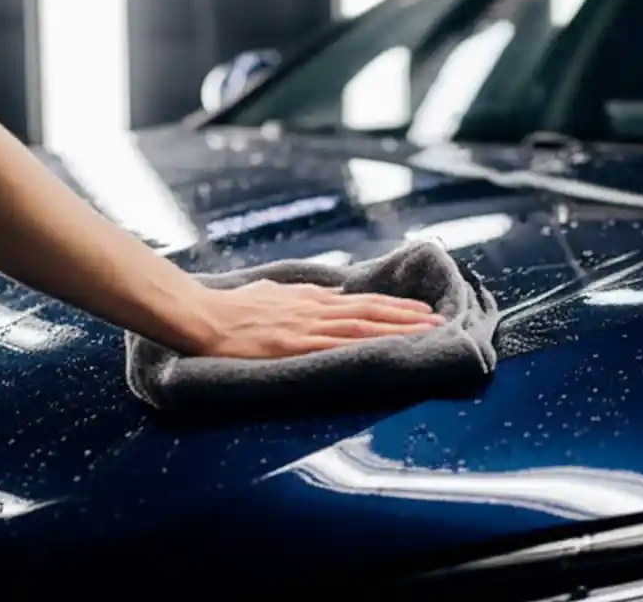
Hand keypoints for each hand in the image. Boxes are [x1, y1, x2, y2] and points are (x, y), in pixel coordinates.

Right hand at [195, 280, 443, 358]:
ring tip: (427, 333)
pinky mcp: (293, 346)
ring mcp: (306, 328)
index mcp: (310, 299)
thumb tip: (329, 296)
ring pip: (362, 327)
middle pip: (370, 311)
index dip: (395, 305)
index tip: (421, 310)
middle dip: (407, 316)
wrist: (202, 317)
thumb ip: (303, 297)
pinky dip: (366, 347)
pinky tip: (385, 352)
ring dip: (398, 330)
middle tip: (440, 321)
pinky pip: (337, 347)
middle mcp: (314, 310)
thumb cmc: (231, 307)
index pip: (362, 301)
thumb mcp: (273, 292)